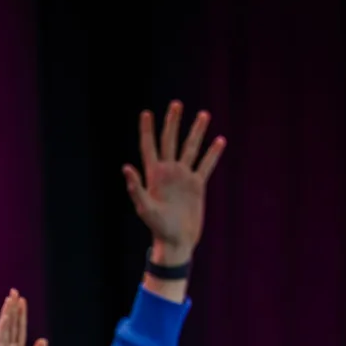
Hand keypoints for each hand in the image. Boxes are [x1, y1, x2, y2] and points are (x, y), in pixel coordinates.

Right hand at [0, 290, 47, 345]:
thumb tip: (42, 339)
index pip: (19, 329)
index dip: (20, 315)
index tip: (21, 300)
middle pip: (11, 326)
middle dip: (12, 309)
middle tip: (13, 291)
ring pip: (5, 330)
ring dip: (7, 314)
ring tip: (9, 299)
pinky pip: (0, 342)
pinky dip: (3, 329)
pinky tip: (5, 318)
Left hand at [122, 101, 225, 264]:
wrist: (176, 241)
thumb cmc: (157, 228)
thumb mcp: (145, 208)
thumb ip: (135, 188)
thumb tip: (126, 167)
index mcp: (154, 175)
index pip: (149, 147)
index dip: (147, 130)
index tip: (146, 113)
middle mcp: (169, 172)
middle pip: (170, 141)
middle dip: (173, 123)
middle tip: (176, 104)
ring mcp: (183, 177)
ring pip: (191, 149)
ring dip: (197, 131)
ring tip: (203, 114)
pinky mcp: (197, 186)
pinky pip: (206, 165)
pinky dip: (213, 153)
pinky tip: (219, 140)